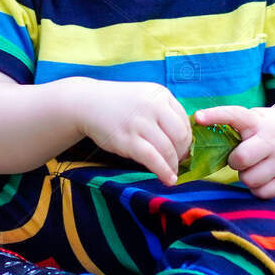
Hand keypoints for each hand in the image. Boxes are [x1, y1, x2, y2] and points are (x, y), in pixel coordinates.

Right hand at [68, 80, 191, 186]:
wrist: (87, 103)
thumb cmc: (120, 104)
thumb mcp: (145, 98)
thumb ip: (165, 113)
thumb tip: (185, 142)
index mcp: (160, 94)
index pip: (184, 122)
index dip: (187, 140)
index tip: (182, 150)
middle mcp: (152, 106)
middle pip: (180, 136)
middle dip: (182, 153)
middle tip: (178, 162)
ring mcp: (138, 123)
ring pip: (168, 149)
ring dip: (173, 166)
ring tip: (172, 173)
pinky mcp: (126, 139)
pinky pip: (152, 159)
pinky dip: (163, 171)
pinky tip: (168, 179)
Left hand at [192, 104, 274, 198]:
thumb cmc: (261, 128)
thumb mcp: (250, 119)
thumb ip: (229, 126)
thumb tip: (195, 130)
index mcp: (256, 122)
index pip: (234, 115)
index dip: (215, 115)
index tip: (198, 117)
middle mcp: (272, 139)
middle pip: (241, 158)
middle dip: (235, 161)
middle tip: (239, 158)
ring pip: (250, 179)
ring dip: (246, 176)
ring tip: (253, 166)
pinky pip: (262, 193)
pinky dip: (257, 188)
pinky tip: (262, 176)